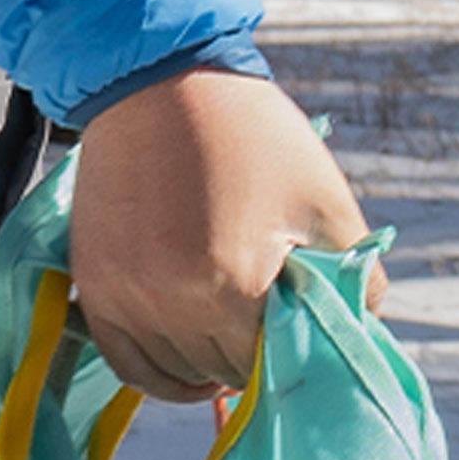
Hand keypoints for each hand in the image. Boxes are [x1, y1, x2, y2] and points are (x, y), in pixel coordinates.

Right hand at [68, 67, 375, 401]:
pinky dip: (161, 375)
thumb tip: (362, 334)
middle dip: (250, 354)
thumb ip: (357, 277)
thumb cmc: (253, 136)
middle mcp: (174, 304)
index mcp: (236, 285)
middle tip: (263, 318)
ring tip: (228, 329)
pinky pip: (129, 367)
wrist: (160, 83)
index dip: (290, 350)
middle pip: (225, 373)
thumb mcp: (326, 198)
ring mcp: (129, 301)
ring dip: (208, 364)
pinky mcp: (96, 291)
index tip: (296, 326)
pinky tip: (189, 359)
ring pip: (179, 376)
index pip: (271, 363)